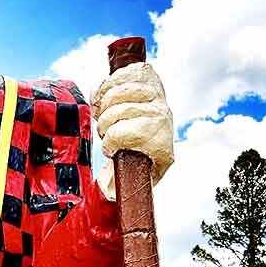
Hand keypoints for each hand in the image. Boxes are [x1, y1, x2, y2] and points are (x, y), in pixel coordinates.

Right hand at [91, 62, 173, 200]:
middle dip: (104, 124)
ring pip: (117, 91)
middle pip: (117, 112)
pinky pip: (122, 73)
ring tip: (104, 113)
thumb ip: (121, 183)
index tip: (108, 148)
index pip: (123, 134)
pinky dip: (107, 84)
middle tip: (106, 131)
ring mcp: (157, 95)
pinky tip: (105, 95)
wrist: (157, 133)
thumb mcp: (134, 175)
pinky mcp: (150, 78)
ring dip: (103, 104)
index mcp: (159, 143)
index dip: (109, 141)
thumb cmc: (141, 159)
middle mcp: (162, 116)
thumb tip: (108, 193)